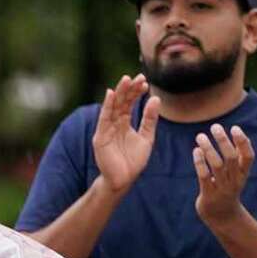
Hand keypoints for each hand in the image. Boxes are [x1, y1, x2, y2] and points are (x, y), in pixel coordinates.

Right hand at [92, 74, 158, 194]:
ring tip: (126, 79)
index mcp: (123, 123)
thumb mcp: (147, 137)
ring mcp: (106, 130)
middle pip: (121, 102)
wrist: (123, 179)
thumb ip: (150, 119)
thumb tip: (156, 99)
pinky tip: (111, 94)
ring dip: (119, 93)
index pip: (129, 103)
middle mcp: (113, 124)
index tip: (146, 83)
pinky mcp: (100, 137)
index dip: (136, 93)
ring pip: (112, 107)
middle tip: (139, 77)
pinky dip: (107, 106)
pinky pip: (103, 119)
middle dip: (129, 89)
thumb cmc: (133, 161)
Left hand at [193, 123, 253, 228]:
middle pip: (231, 158)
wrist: (222, 216)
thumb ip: (239, 158)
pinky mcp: (208, 194)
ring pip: (217, 165)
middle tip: (214, 127)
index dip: (243, 142)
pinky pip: (204, 176)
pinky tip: (196, 151)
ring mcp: (222, 188)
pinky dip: (200, 162)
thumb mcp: (237, 175)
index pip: (248, 157)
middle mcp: (234, 180)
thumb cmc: (228, 190)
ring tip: (200, 136)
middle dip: (223, 141)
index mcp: (243, 174)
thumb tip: (243, 136)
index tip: (234, 128)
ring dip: (208, 149)